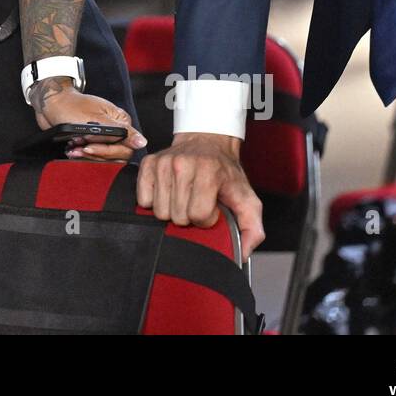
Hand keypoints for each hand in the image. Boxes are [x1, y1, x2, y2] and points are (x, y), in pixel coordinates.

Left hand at [30, 77, 145, 161]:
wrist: (51, 104)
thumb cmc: (71, 106)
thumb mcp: (96, 119)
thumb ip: (121, 132)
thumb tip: (142, 142)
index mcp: (121, 122)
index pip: (125, 147)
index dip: (107, 150)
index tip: (89, 147)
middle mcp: (115, 131)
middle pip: (116, 155)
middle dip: (96, 154)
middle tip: (80, 148)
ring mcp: (103, 138)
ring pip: (104, 158)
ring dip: (88, 156)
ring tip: (73, 148)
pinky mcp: (92, 143)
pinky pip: (93, 158)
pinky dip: (82, 156)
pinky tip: (72, 151)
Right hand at [138, 131, 265, 254]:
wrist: (207, 142)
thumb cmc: (224, 172)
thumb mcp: (246, 198)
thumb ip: (252, 229)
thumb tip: (241, 254)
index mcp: (209, 172)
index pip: (198, 215)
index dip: (206, 219)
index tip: (211, 209)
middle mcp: (183, 164)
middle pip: (177, 216)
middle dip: (188, 217)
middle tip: (195, 203)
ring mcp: (164, 163)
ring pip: (159, 211)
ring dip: (171, 211)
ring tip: (183, 198)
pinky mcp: (149, 163)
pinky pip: (143, 200)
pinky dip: (155, 202)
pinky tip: (168, 193)